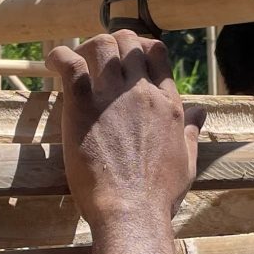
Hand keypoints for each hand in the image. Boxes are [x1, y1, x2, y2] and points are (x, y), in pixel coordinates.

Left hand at [46, 31, 204, 253]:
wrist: (132, 211)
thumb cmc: (159, 195)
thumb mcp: (187, 161)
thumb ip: (190, 132)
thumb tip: (200, 112)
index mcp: (168, 104)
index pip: (157, 53)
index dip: (140, 47)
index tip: (126, 57)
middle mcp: (143, 92)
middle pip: (128, 42)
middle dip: (112, 42)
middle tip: (97, 58)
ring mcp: (114, 96)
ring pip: (102, 45)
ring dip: (87, 47)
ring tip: (76, 60)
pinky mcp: (84, 105)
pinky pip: (71, 64)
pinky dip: (60, 57)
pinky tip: (53, 63)